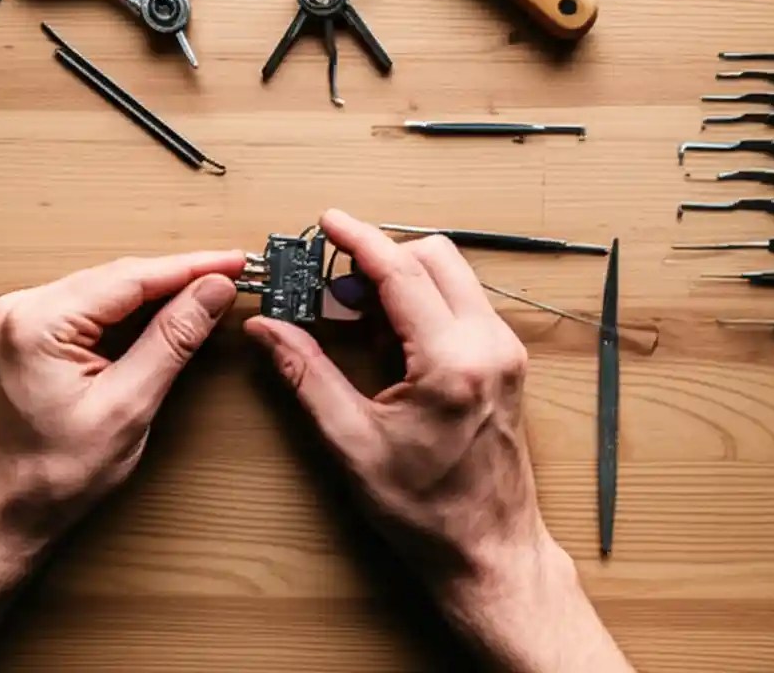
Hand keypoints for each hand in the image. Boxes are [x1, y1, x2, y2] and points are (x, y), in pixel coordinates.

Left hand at [0, 251, 244, 542]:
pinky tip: (164, 314)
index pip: (131, 276)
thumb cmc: (52, 475)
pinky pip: (91, 308)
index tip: (234, 262)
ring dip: (158, 293)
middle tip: (231, 276)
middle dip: (178, 278)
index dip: (191, 268)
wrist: (6, 511)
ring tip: (208, 293)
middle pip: (119, 277)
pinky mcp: (29, 334)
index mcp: (38, 322)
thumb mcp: (127, 407)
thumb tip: (210, 292)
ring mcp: (21, 320)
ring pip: (107, 290)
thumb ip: (172, 340)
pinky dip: (131, 311)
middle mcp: (21, 309)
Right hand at [247, 212, 634, 672]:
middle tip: (331, 289)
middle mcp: (489, 345)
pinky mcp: (505, 363)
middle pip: (434, 257)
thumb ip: (307, 375)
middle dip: (379, 259)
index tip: (327, 221)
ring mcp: (504, 352)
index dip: (358, 239)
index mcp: (452, 361)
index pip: (401, 272)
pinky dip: (422, 304)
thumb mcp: (353, 444)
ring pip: (451, 277)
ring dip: (401, 281)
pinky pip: (462, 305)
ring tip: (355, 318)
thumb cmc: (429, 512)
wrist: (490, 552)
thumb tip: (268, 329)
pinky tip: (387, 340)